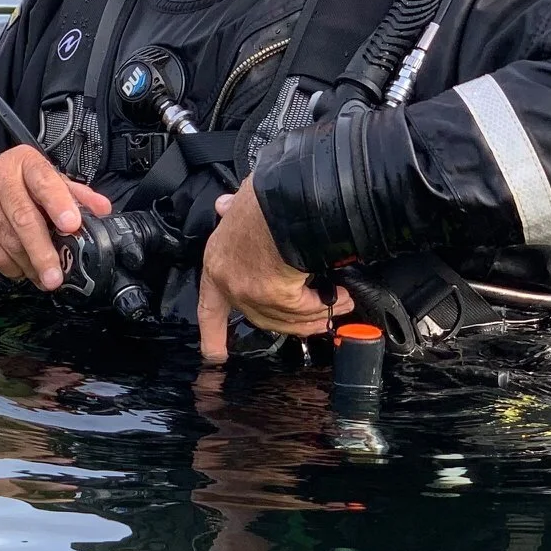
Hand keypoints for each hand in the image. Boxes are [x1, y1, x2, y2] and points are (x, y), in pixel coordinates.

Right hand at [0, 145, 111, 289]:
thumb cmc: (15, 185)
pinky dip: (13, 268)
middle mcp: (1, 179)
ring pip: (9, 242)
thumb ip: (75, 194)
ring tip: (46, 278)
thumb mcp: (45, 180)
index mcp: (26, 163)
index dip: (58, 203)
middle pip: (23, 218)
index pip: (44, 181)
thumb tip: (103, 209)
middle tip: (56, 275)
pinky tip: (24, 270)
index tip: (71, 224)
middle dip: (42, 251)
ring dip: (31, 266)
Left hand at [197, 186, 351, 362]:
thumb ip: (233, 209)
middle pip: (258, 317)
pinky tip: (340, 297)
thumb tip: (224, 205)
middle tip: (316, 321)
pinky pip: (303, 310)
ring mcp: (248, 290)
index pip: (210, 307)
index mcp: (217, 260)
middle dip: (291, 322)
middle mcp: (228, 280)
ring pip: (285, 318)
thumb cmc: (265, 196)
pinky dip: (325, 306)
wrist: (284, 195)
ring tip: (339, 303)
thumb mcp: (241, 202)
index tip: (215, 355)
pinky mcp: (273, 294)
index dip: (212, 333)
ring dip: (316, 314)